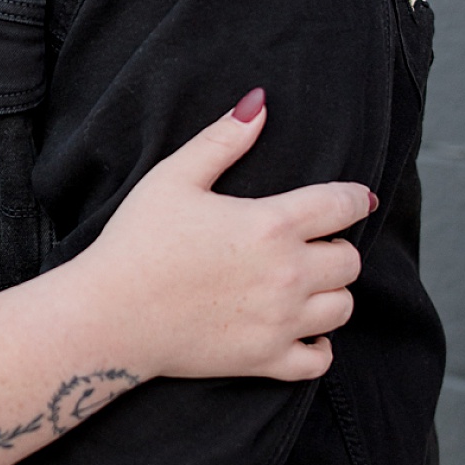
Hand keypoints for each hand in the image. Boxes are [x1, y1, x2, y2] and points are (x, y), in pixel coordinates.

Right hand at [76, 91, 370, 383]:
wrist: (108, 316)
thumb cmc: (136, 243)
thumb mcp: (173, 178)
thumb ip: (222, 140)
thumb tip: (259, 103)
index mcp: (270, 224)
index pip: (342, 205)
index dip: (356, 198)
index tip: (356, 199)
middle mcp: (287, 274)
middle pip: (350, 261)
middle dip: (336, 247)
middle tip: (312, 244)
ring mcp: (280, 321)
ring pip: (343, 308)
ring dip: (331, 293)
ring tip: (304, 284)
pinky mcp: (265, 360)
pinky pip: (320, 361)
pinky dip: (319, 346)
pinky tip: (300, 331)